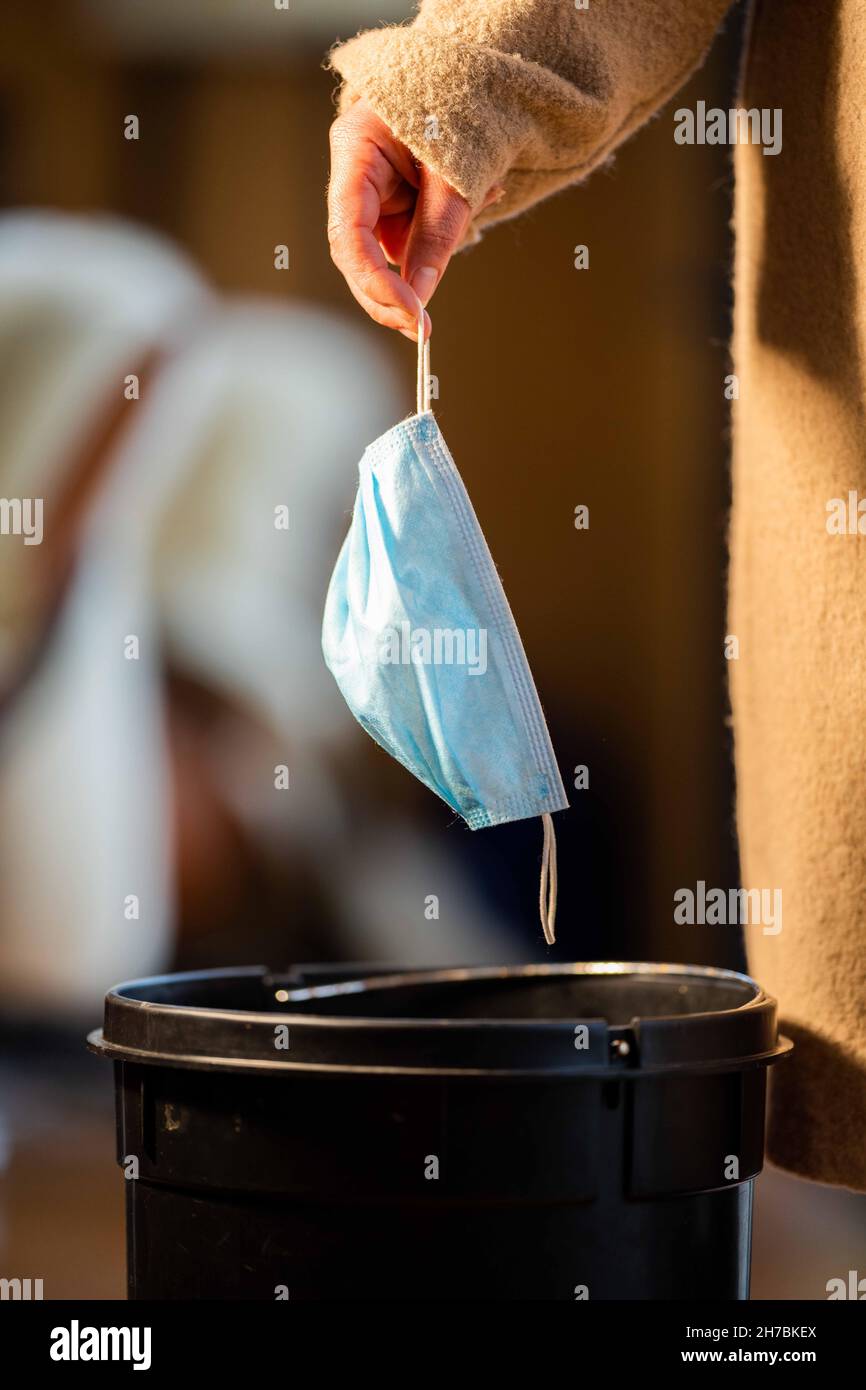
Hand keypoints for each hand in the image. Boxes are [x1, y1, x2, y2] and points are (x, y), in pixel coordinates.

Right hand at [327, 99, 497, 339]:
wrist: (479, 76)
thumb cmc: (462, 106)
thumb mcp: (458, 174)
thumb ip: (437, 236)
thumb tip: (419, 299)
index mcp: (356, 149)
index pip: (347, 232)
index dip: (373, 280)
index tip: (409, 312)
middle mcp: (355, 174)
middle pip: (356, 255)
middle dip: (391, 293)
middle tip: (424, 328)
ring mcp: (373, 191)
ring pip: (387, 253)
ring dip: (430, 253)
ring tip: (481, 197)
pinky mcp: (394, 203)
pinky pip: (411, 240)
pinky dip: (442, 237)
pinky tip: (478, 194)